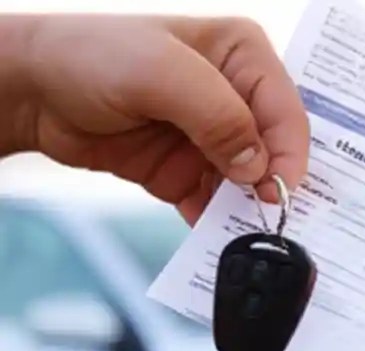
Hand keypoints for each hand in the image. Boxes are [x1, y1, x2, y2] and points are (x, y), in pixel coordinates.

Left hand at [1, 14, 308, 223]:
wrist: (32, 92)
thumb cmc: (91, 58)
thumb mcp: (161, 74)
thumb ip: (218, 116)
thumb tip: (258, 168)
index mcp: (242, 55)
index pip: (286, 108)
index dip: (289, 151)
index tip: (281, 189)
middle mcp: (236, 95)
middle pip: (276, 150)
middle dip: (279, 186)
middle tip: (280, 219)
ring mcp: (214, 137)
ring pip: (251, 183)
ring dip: (250, 211)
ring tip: (251, 237)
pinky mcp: (189, 170)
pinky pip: (216, 204)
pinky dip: (219, 224)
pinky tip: (219, 240)